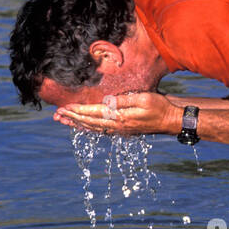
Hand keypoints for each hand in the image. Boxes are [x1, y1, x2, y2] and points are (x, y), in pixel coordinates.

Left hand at [53, 93, 180, 135]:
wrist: (171, 119)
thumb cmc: (160, 106)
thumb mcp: (143, 99)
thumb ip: (124, 101)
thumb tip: (106, 103)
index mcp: (120, 117)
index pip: (93, 114)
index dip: (78, 111)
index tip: (64, 108)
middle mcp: (117, 126)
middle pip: (89, 123)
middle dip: (72, 118)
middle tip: (57, 115)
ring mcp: (119, 129)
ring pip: (93, 128)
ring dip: (77, 124)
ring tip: (63, 121)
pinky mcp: (122, 129)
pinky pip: (100, 130)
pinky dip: (88, 127)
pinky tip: (82, 125)